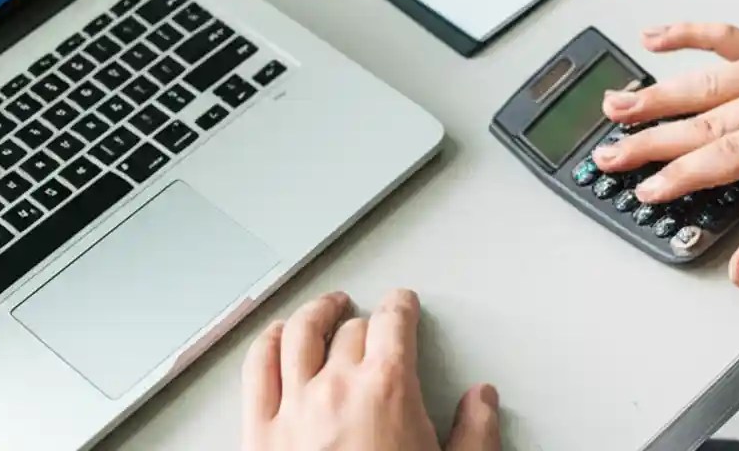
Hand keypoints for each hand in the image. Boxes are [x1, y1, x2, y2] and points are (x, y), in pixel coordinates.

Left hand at [242, 289, 499, 450]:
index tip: (401, 303)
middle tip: (372, 320)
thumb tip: (481, 401)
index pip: (392, 324)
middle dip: (364, 321)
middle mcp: (335, 387)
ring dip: (313, 315)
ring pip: (297, 335)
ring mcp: (292, 406)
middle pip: (349, 331)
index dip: (399, 307)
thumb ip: (474, 435)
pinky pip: (257, 368)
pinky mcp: (259, 430)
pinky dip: (268, 342)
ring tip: (324, 308)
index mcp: (386, 391)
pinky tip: (276, 336)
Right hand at [592, 23, 738, 286]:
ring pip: (706, 80)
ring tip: (616, 104)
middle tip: (609, 155)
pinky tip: (656, 37)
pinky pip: (732, 38)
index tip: (646, 191)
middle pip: (703, 121)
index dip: (677, 178)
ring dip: (656, 94)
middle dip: (649, 140)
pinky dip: (691, 35)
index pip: (721, 159)